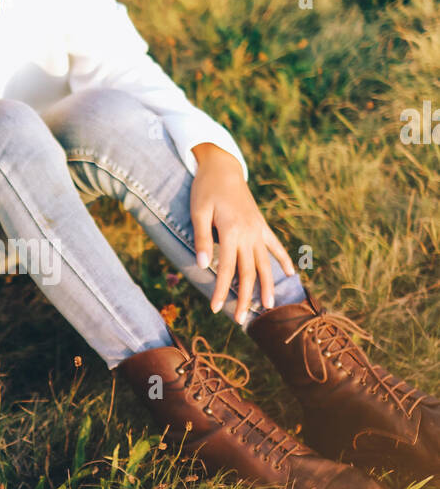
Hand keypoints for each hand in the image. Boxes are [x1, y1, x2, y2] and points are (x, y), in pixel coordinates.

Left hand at [190, 143, 295, 325]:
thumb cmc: (205, 189)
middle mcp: (249, 233)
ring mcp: (258, 230)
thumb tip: (202, 265)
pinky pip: (275, 245)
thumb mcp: (198, 211)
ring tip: (269, 306)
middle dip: (244, 298)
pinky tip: (291, 273)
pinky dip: (283, 259)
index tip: (215, 309)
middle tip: (240, 321)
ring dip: (267, 285)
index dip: (221, 290)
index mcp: (232, 231)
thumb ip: (202, 239)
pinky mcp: (262, 225)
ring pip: (265, 263)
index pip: (226, 269)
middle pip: (249, 272)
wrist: (223, 167)